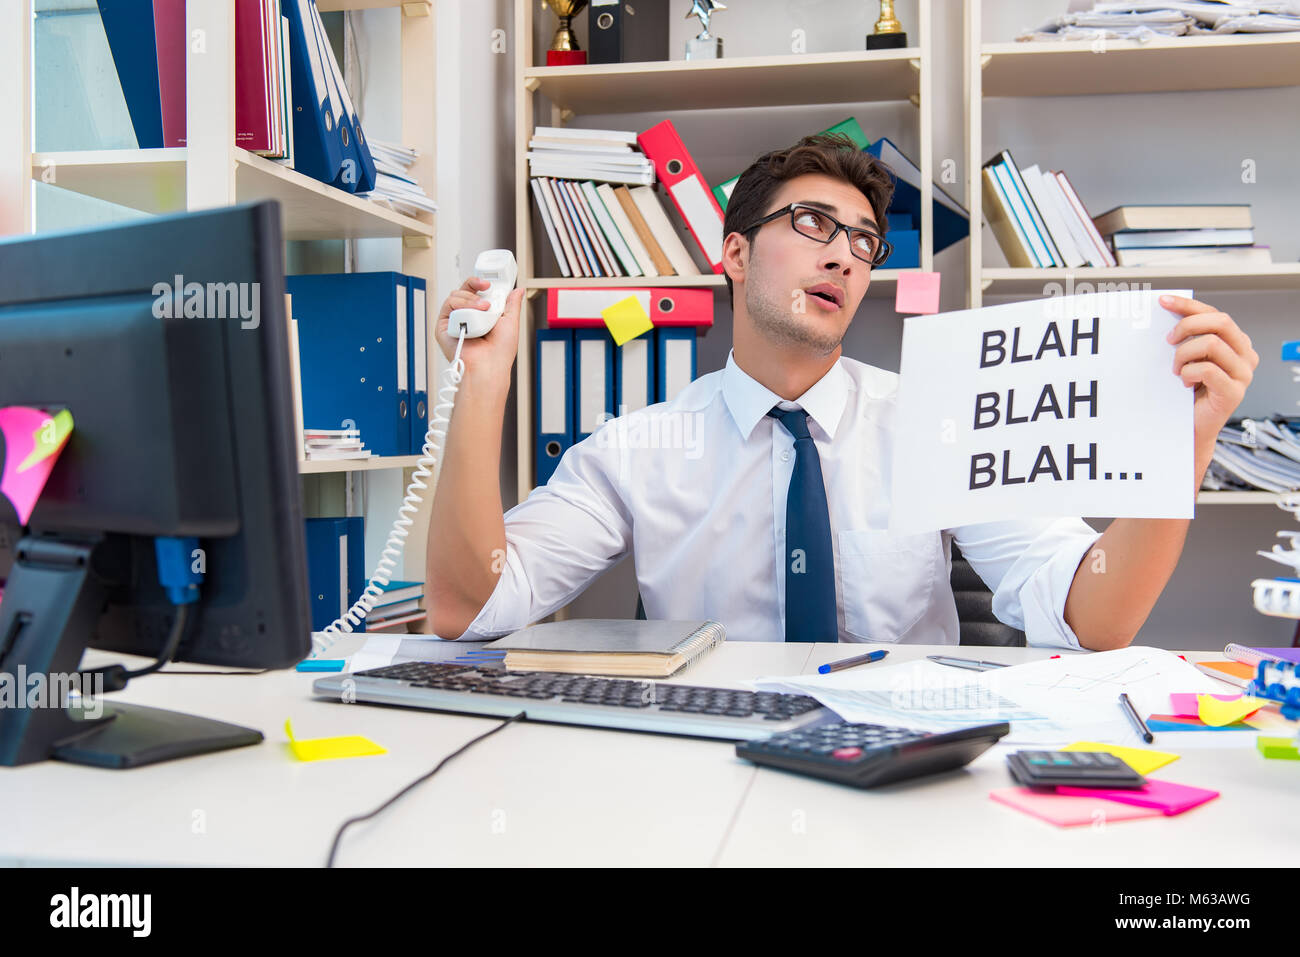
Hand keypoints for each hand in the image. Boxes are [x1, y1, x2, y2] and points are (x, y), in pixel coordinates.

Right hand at [434, 276, 524, 378]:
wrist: (489, 365)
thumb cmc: (500, 352)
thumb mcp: (510, 322)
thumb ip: (512, 304)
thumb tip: (517, 291)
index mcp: (480, 315)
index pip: (475, 292)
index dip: (479, 283)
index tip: (488, 284)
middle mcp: (466, 317)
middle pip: (463, 290)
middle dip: (475, 286)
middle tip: (487, 292)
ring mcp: (454, 321)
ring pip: (455, 296)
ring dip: (471, 300)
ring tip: (484, 311)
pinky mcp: (443, 327)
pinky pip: (448, 306)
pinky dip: (461, 307)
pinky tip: (471, 317)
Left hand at [1162, 294, 1257, 473]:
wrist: (1191, 427)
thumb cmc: (1187, 392)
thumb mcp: (1187, 358)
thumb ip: (1187, 338)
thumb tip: (1167, 312)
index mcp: (1235, 343)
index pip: (1215, 314)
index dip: (1188, 305)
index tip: (1163, 301)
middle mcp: (1244, 355)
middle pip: (1220, 322)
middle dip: (1187, 326)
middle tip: (1168, 340)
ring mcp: (1243, 373)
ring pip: (1210, 343)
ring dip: (1183, 355)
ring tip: (1176, 371)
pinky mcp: (1234, 392)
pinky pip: (1206, 369)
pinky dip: (1188, 373)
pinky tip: (1185, 383)